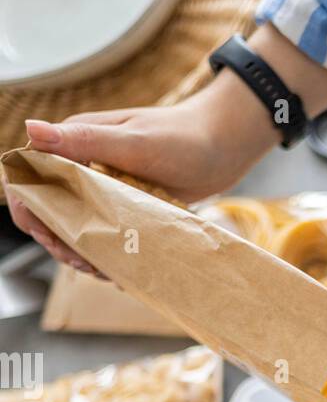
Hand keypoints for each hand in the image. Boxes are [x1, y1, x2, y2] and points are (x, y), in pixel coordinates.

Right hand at [7, 88, 259, 274]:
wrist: (223, 147)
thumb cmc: (183, 136)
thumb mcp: (135, 141)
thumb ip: (84, 140)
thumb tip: (31, 129)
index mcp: (75, 142)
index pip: (29, 176)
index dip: (30, 209)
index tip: (50, 236)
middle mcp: (82, 164)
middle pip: (48, 210)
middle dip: (57, 240)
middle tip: (84, 263)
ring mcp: (101, 187)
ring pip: (74, 227)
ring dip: (80, 253)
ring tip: (102, 271)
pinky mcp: (122, 205)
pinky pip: (102, 233)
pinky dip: (104, 254)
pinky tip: (117, 270)